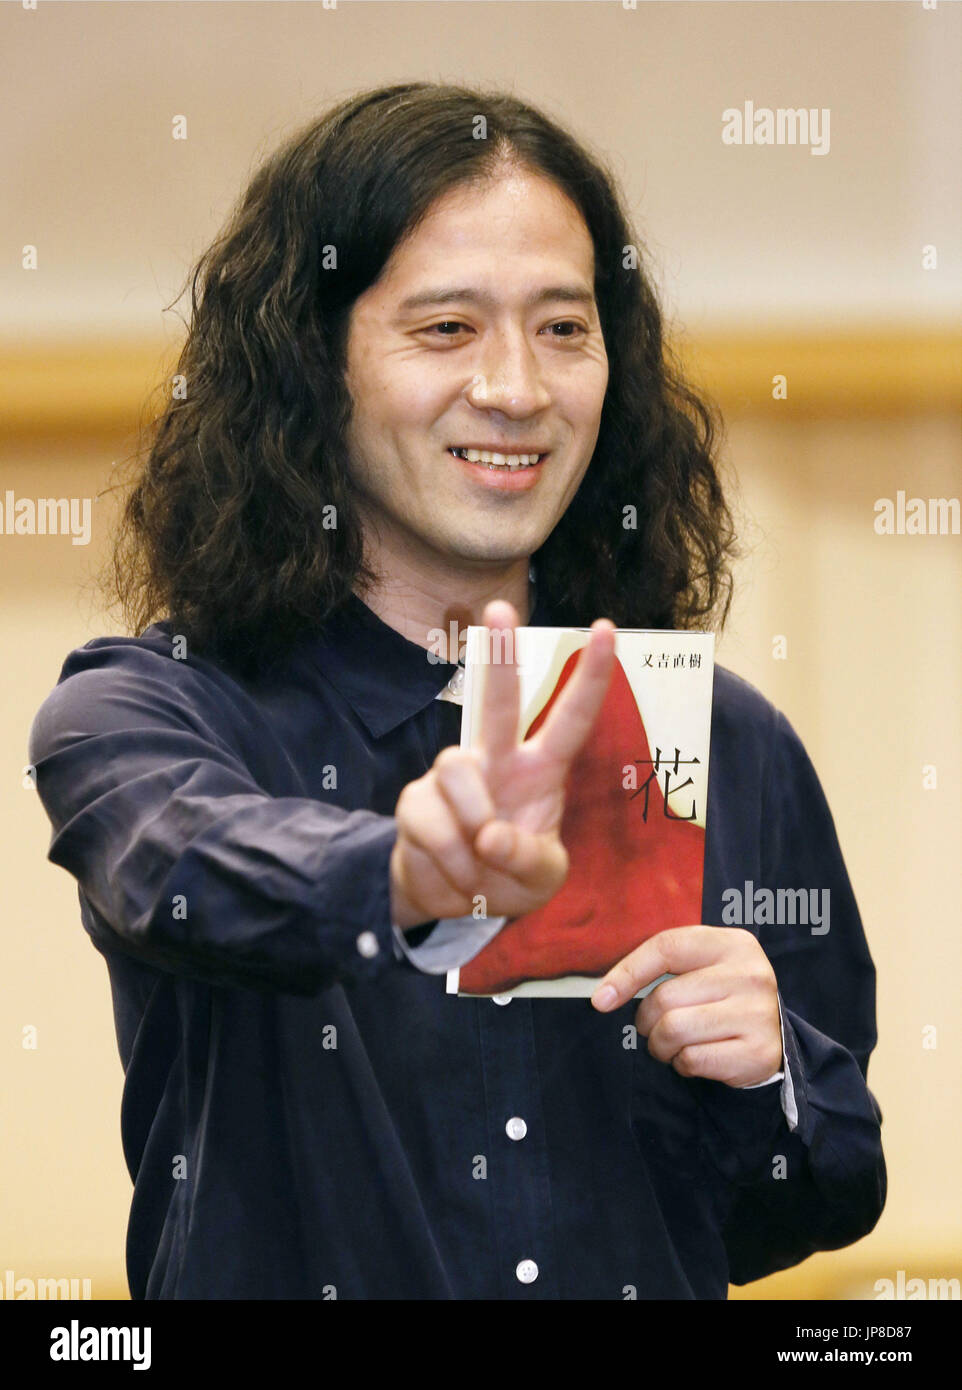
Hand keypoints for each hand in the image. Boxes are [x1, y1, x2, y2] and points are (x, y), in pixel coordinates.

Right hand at [390, 599, 615, 929]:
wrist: (452, 901)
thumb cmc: (508, 874)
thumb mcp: (541, 880)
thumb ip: (528, 859)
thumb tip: (490, 834)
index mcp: (541, 771)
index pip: (571, 718)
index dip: (590, 677)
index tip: (606, 630)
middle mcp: (497, 761)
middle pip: (498, 701)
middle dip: (500, 655)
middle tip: (499, 609)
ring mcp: (453, 777)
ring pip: (457, 768)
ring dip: (472, 826)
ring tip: (478, 863)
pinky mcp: (417, 800)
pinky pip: (431, 819)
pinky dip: (448, 859)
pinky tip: (455, 871)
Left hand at [590, 925, 782, 1087]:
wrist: (772, 1036)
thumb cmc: (722, 996)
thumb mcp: (701, 966)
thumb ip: (660, 966)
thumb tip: (603, 995)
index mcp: (733, 944)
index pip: (667, 947)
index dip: (628, 972)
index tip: (602, 999)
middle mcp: (750, 975)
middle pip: (665, 997)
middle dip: (646, 1020)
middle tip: (652, 1028)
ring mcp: (757, 1014)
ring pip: (675, 1030)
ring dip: (661, 1045)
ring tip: (670, 1044)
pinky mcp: (757, 1051)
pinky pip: (693, 1059)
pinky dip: (682, 1064)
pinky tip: (694, 1056)